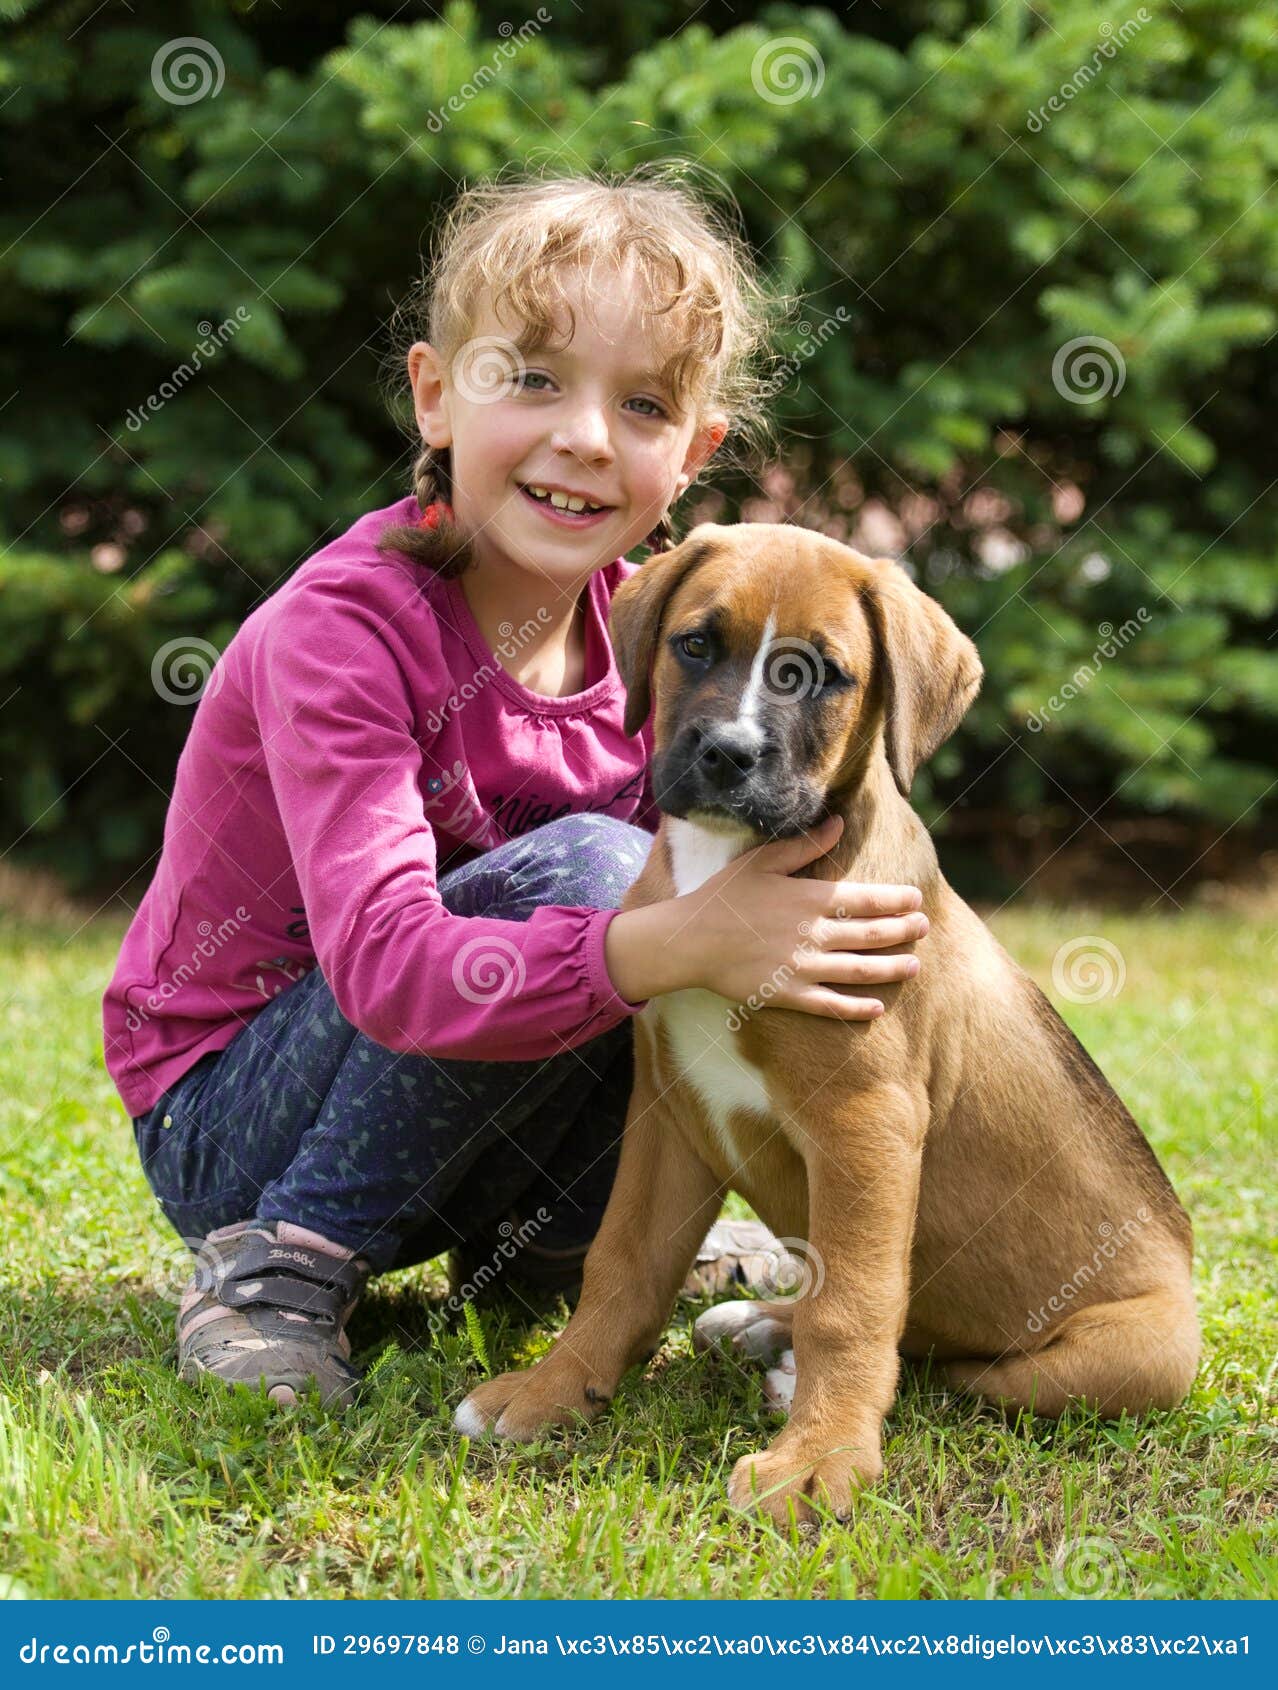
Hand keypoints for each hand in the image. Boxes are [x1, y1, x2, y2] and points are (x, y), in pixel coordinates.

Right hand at [681, 813, 927, 1020]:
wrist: (688, 941)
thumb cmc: (723, 896)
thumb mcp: (762, 861)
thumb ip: (805, 845)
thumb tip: (840, 822)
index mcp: (808, 898)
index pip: (866, 898)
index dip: (897, 899)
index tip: (916, 899)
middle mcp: (812, 934)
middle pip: (871, 934)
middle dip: (903, 931)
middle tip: (924, 928)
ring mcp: (802, 967)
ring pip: (860, 970)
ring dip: (892, 968)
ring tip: (914, 966)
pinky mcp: (788, 995)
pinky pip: (831, 1005)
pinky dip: (857, 1008)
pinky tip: (877, 1008)